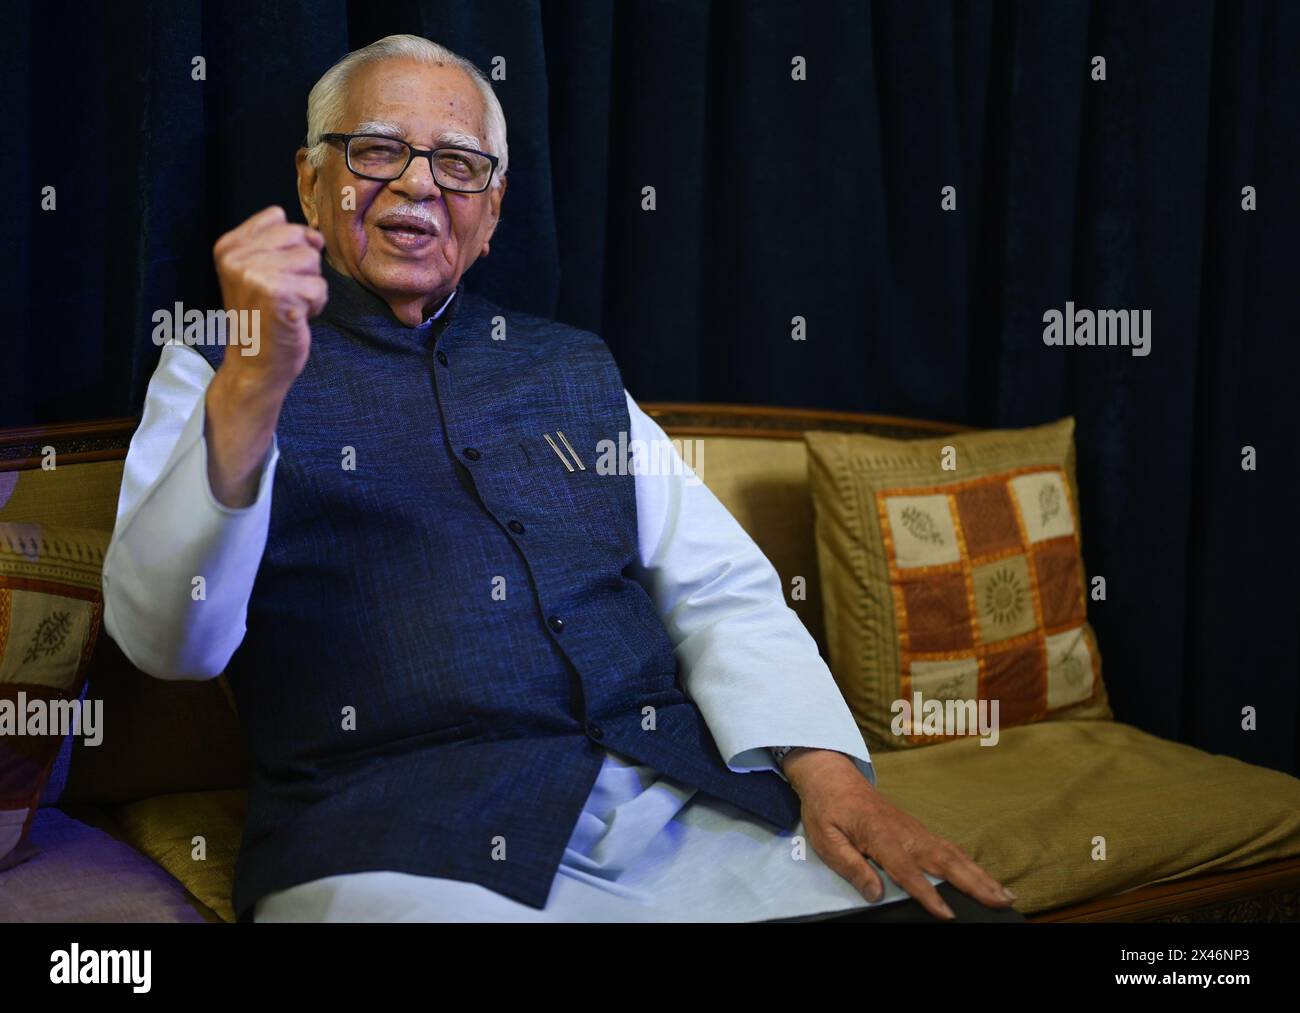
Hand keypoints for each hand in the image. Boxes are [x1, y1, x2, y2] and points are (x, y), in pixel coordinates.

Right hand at [212, 204, 326, 388]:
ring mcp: (255, 275)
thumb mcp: (261, 271)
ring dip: (309, 286)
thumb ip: (284, 243)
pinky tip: (295, 317)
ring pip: (312, 260)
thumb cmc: (263, 318)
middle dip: (303, 267)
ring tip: (288, 305)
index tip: (273, 273)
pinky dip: (315, 305)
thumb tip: (316, 236)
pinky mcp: (277, 295)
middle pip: (298, 237)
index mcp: (228, 246)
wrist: (254, 364)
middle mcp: (237, 258)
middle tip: (282, 293)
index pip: (277, 217)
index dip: (289, 245)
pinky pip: (319, 287)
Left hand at [783, 748, 1016, 919]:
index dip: (927, 894)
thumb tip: (876, 894)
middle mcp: (905, 832)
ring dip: (980, 875)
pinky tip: (983, 877)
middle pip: (944, 861)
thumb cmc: (827, 809)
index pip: (907, 871)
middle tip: (1000, 902)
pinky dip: (969, 864)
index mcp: (880, 835)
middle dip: (974, 883)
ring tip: (1005, 895)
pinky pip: (948, 848)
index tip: (947, 914)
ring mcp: (914, 830)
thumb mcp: (826, 839)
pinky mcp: (917, 830)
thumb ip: (851, 866)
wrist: (833, 776)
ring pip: (953, 854)